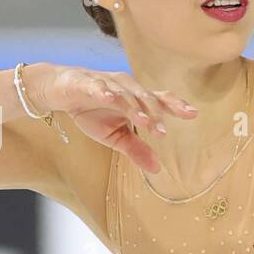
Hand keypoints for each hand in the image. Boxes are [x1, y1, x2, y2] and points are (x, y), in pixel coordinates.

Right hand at [27, 64, 197, 173]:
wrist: (59, 92)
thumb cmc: (91, 111)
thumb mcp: (115, 136)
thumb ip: (136, 149)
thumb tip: (158, 170)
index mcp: (135, 99)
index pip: (159, 100)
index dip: (175, 105)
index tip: (193, 114)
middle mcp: (126, 87)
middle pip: (146, 97)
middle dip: (155, 114)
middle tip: (162, 132)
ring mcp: (107, 83)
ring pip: (124, 93)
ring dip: (134, 107)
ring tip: (143, 121)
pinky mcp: (86, 82)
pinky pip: (97, 86)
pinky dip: (104, 91)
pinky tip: (110, 99)